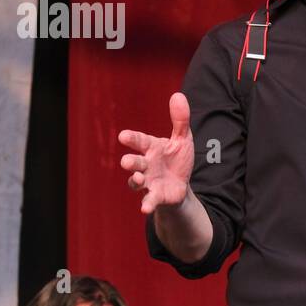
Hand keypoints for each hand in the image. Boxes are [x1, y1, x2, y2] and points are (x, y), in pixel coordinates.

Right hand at [118, 92, 194, 214]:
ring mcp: (148, 181)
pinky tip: (144, 209)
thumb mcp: (183, 139)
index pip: (140, 141)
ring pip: (136, 181)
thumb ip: (180, 119)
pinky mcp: (155, 195)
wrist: (180, 184)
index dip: (132, 139)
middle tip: (128, 162)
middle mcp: (146, 164)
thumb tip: (178, 95)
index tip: (123, 136)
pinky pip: (149, 200)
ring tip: (139, 179)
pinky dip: (146, 204)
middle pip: (135, 162)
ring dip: (135, 180)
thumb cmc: (177, 159)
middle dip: (130, 162)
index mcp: (152, 148)